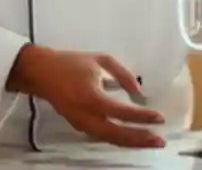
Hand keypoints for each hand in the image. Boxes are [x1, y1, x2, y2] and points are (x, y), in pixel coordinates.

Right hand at [7, 44, 165, 147]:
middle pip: (117, 134)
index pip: (122, 112)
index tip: (160, 117)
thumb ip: (122, 74)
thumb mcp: (100, 60)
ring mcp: (81, 124)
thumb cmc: (71, 63)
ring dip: (132, 142)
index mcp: (91, 97)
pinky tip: (134, 138)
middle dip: (140, 139)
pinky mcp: (79, 126)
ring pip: (110, 139)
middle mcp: (86, 116)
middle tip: (161, 140)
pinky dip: (120, 139)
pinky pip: (103, 137)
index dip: (142, 116)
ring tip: (152, 142)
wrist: (40, 73)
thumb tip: (139, 91)